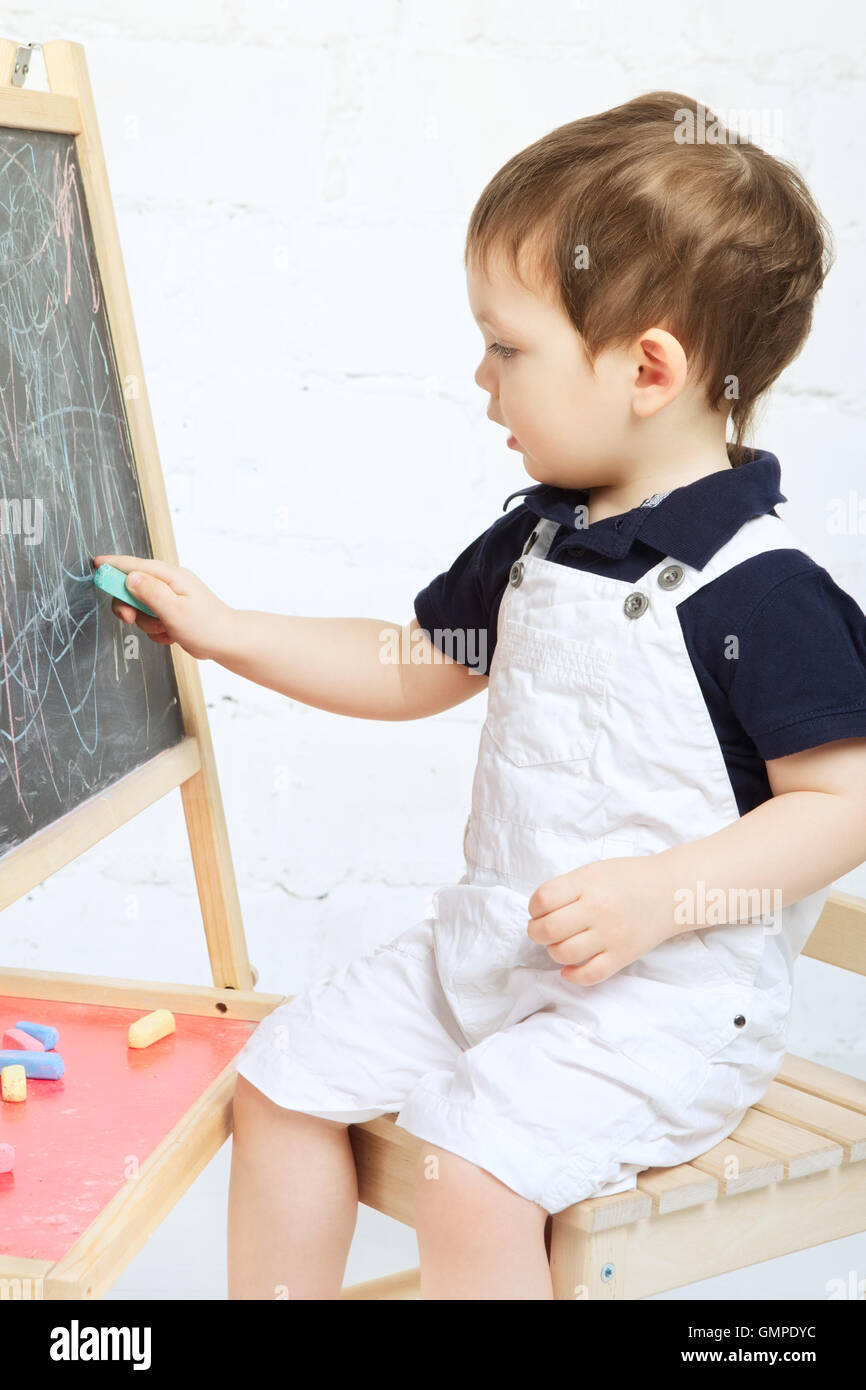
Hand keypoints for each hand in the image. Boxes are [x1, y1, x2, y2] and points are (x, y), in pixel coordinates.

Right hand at [90, 554, 237, 661]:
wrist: (227, 642)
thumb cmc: (206, 626)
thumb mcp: (175, 610)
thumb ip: (150, 593)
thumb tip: (130, 577)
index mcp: (171, 576)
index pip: (135, 565)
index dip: (113, 565)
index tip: (95, 565)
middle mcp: (169, 584)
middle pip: (132, 588)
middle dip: (129, 606)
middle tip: (130, 619)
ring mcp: (170, 598)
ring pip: (141, 608)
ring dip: (148, 623)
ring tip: (167, 630)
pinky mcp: (171, 613)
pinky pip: (151, 621)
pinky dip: (157, 631)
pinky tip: (172, 635)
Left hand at [527, 854, 677, 984]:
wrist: (671, 892)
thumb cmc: (628, 878)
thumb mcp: (594, 871)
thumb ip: (567, 888)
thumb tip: (539, 913)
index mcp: (588, 884)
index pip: (543, 899)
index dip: (534, 907)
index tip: (539, 910)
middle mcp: (597, 909)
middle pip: (548, 930)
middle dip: (537, 932)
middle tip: (543, 929)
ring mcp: (610, 935)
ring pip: (564, 954)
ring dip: (553, 951)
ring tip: (559, 944)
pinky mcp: (622, 956)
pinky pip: (590, 975)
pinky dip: (573, 976)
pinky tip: (568, 969)